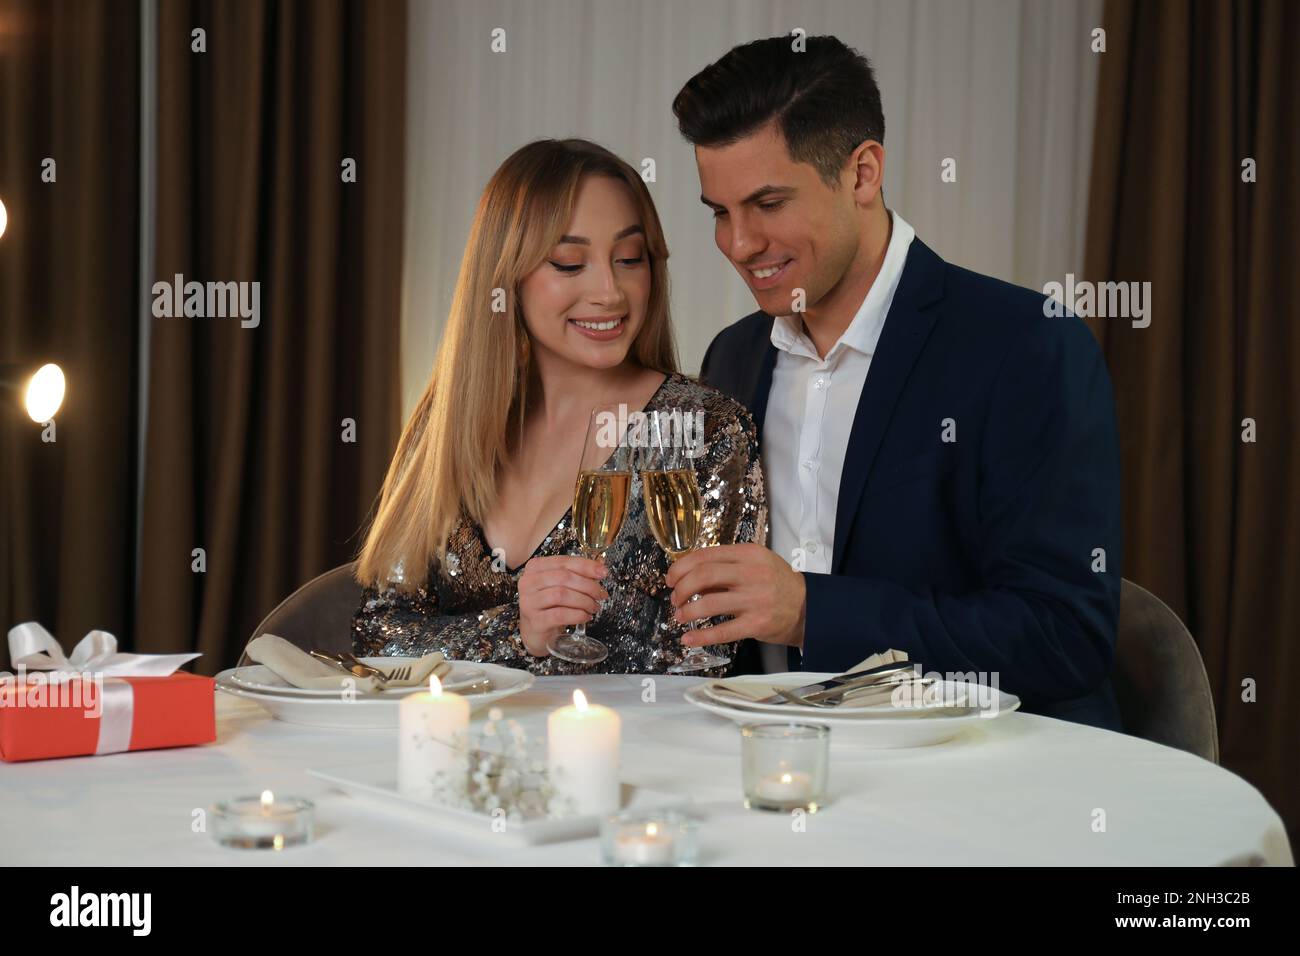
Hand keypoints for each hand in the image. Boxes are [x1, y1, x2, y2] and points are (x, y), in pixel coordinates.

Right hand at [518, 555, 608, 655]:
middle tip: (601, 594)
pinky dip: (578, 614)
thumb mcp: (560, 585)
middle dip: (588, 585)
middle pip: (564, 577)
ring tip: (594, 607)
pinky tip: (586, 616)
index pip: (563, 561)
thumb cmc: (549, 605)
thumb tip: (600, 569)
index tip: (603, 572)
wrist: (535, 631)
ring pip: (562, 595)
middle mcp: (528, 583)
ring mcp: (529, 602)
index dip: (586, 566)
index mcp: (534, 568)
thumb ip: (576, 574)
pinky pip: (560, 614)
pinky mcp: (535, 621)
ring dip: (584, 601)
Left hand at [664, 543, 805, 647]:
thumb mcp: (755, 564)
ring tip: (680, 617)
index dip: (681, 567)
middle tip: (674, 599)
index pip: (704, 556)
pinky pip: (722, 632)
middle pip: (702, 576)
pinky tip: (688, 639)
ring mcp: (755, 599)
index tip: (671, 579)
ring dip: (686, 612)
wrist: (809, 607)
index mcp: (748, 554)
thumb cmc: (776, 583)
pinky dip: (701, 637)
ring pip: (708, 604)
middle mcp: (751, 573)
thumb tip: (688, 578)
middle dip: (681, 589)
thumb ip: (725, 568)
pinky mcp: (757, 624)